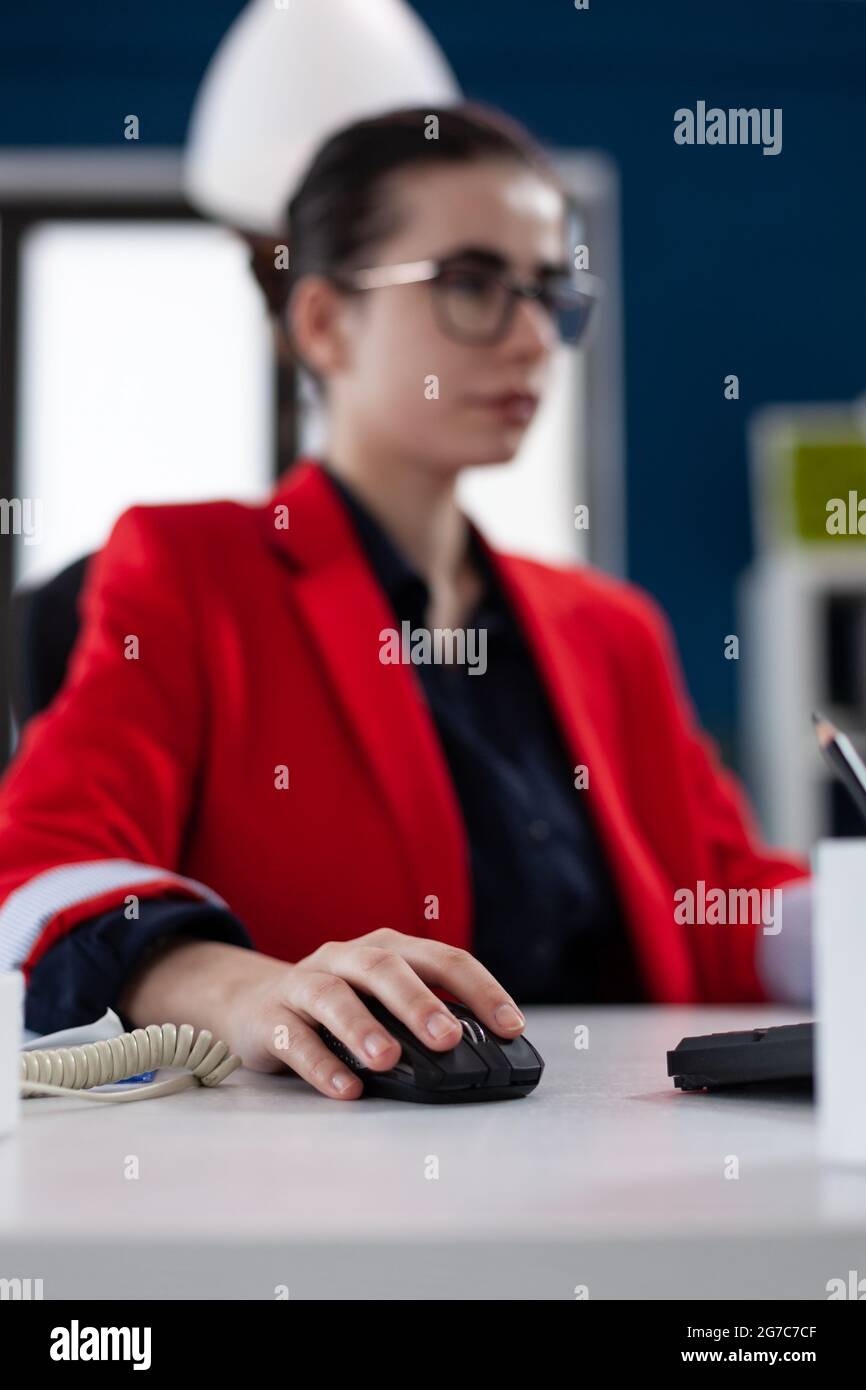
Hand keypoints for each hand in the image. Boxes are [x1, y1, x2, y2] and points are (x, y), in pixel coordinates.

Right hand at [227, 928, 525, 1099]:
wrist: (252, 1002)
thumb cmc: (337, 1006)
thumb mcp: (382, 1001)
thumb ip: (422, 1019)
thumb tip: (479, 1057)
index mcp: (387, 950)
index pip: (442, 959)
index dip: (480, 990)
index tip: (510, 1026)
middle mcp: (347, 958)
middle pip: (384, 968)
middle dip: (419, 1002)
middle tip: (447, 1038)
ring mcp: (304, 984)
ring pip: (333, 996)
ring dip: (363, 1027)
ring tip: (389, 1060)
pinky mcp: (269, 1018)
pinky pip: (293, 1038)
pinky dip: (320, 1064)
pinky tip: (346, 1088)